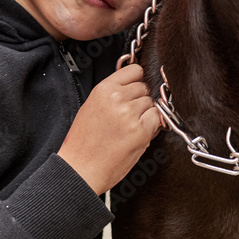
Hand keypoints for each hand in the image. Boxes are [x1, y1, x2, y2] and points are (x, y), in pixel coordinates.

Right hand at [58, 63, 161, 194]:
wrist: (81, 169)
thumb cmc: (84, 142)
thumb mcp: (91, 106)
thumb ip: (112, 93)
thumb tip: (136, 83)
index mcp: (103, 89)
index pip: (134, 70)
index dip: (137, 80)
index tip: (135, 89)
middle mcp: (117, 98)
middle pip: (144, 87)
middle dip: (140, 100)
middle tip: (128, 115)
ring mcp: (130, 114)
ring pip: (152, 103)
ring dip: (146, 114)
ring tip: (130, 127)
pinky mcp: (141, 131)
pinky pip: (157, 119)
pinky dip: (152, 126)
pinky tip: (137, 134)